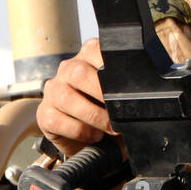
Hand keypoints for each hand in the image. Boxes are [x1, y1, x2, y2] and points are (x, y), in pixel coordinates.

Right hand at [37, 38, 116, 156]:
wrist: (95, 140)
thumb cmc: (110, 112)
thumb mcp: (121, 96)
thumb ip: (126, 88)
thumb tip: (146, 93)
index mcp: (88, 58)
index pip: (94, 49)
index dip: (108, 65)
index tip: (124, 87)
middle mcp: (67, 70)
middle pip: (78, 73)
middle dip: (101, 94)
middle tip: (119, 113)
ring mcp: (53, 91)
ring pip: (66, 97)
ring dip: (93, 116)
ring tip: (109, 128)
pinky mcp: (44, 114)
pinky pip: (57, 120)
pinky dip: (79, 131)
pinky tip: (93, 135)